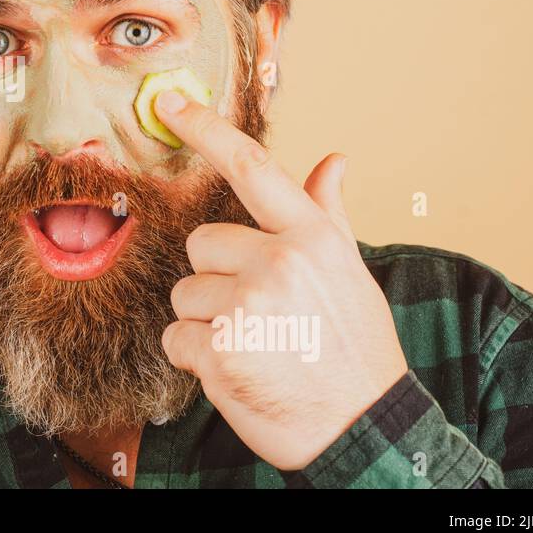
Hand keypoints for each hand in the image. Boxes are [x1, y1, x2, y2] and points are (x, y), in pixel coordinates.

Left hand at [155, 89, 408, 470]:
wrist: (365, 430)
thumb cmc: (354, 349)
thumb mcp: (350, 274)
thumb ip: (326, 215)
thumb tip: (333, 161)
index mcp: (311, 238)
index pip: (251, 168)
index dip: (205, 128)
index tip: (167, 102)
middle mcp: (278, 262)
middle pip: (199, 244)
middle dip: (215, 277)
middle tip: (257, 313)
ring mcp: (247, 306)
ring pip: (183, 294)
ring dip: (205, 322)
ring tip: (254, 345)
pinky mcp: (218, 349)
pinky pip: (175, 337)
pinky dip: (196, 358)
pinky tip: (239, 369)